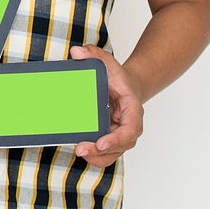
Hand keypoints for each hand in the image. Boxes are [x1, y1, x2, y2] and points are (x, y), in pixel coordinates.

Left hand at [71, 45, 142, 167]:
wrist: (123, 86)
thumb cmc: (116, 77)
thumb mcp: (107, 61)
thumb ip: (94, 53)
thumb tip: (76, 51)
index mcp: (132, 109)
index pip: (130, 129)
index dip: (117, 138)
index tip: (101, 142)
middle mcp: (130, 125)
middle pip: (121, 144)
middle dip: (102, 150)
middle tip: (81, 147)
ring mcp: (121, 134)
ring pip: (114, 153)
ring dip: (97, 156)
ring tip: (79, 150)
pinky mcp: (112, 139)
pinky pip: (107, 154)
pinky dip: (96, 157)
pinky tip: (81, 151)